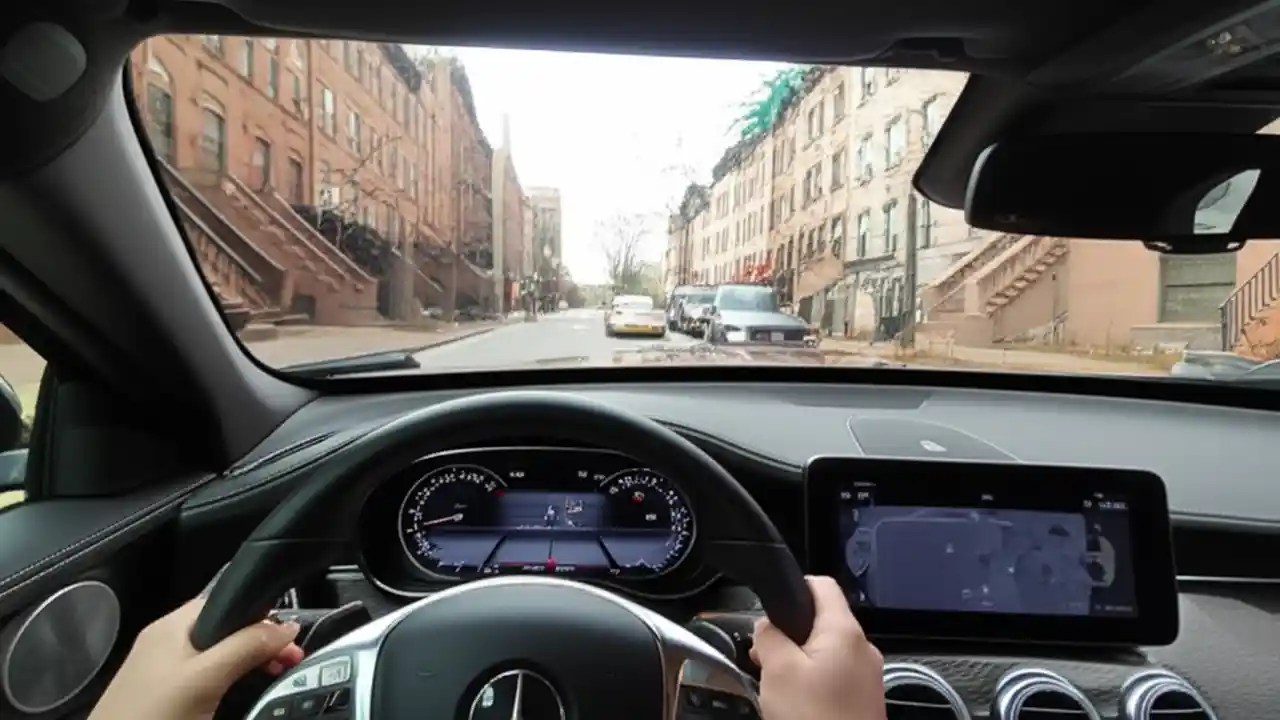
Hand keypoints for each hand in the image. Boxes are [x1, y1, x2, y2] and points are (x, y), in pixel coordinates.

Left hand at [88, 598, 304, 719]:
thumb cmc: (156, 714)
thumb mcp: (207, 677)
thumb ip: (247, 647)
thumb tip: (288, 625)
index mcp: (172, 625)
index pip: (227, 603)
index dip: (261, 617)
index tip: (290, 641)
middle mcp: (166, 642)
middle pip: (225, 630)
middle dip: (260, 643)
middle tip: (289, 664)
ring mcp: (163, 671)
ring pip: (217, 656)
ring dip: (248, 664)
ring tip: (273, 678)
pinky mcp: (164, 696)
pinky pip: (205, 678)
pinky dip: (229, 682)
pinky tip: (241, 694)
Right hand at [750, 576, 885, 719]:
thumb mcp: (777, 671)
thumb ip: (769, 637)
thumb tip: (766, 625)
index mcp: (845, 631)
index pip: (821, 585)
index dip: (793, 589)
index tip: (771, 609)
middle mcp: (863, 649)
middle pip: (821, 621)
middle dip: (789, 635)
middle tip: (766, 658)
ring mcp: (867, 677)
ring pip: (826, 651)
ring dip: (799, 661)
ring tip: (779, 686)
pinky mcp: (864, 701)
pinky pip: (835, 677)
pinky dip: (813, 682)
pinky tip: (797, 704)